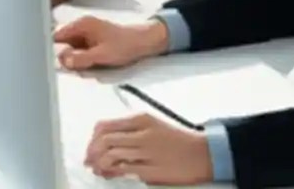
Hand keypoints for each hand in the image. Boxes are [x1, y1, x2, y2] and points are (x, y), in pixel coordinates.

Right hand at [53, 16, 169, 70]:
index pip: (54, 37)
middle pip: (60, 45)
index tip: (53, 64)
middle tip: (74, 67)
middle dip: (64, 57)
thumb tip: (62, 60)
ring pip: (69, 50)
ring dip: (72, 60)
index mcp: (81, 25)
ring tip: (85, 65)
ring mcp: (85, 34)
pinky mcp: (90, 41)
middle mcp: (80, 27)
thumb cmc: (125, 46)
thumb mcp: (102, 55)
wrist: (144, 42)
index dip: (51, 51)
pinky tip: (89, 64)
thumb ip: (81, 58)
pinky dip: (80, 59)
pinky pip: (78, 52)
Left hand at [85, 113, 213, 184]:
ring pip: (109, 156)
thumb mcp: (155, 126)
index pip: (105, 126)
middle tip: (90, 160)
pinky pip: (121, 171)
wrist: (202, 154)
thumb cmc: (180, 141)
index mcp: (143, 120)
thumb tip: (106, 140)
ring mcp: (145, 152)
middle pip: (103, 141)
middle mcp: (143, 134)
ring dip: (98, 164)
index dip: (93, 139)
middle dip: (91, 153)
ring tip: (99, 169)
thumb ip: (131, 130)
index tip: (92, 146)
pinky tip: (109, 174)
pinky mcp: (149, 170)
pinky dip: (109, 173)